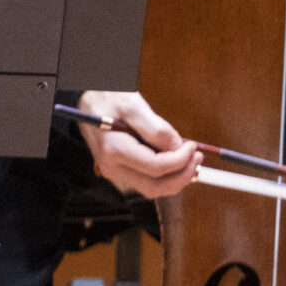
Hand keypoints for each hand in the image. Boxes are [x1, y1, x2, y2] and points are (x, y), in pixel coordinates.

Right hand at [75, 90, 201, 198]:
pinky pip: (149, 182)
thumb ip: (156, 128)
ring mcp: (116, 172)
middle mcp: (113, 167)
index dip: (180, 160)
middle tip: (197, 158)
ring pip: (154, 188)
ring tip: (191, 161)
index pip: (156, 167)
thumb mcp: (132, 104)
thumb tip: (177, 147)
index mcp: (114, 150)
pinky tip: (178, 163)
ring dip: (176, 179)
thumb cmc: (106, 97)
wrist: (87, 100)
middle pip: (156, 186)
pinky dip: (166, 176)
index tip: (193, 147)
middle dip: (182, 176)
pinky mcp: (121, 171)